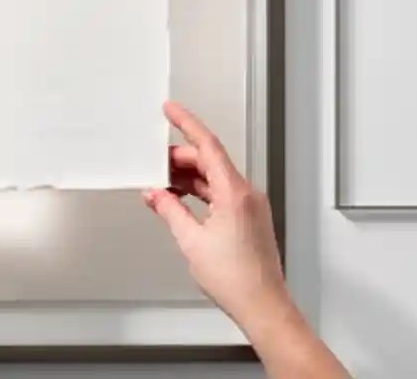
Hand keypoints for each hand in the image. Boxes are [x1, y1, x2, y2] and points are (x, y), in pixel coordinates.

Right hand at [144, 102, 348, 378]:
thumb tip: (156, 195)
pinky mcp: (249, 218)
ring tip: (162, 186)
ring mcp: (250, 206)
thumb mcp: (190, 241)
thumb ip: (170, 210)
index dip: (187, 124)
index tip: (171, 110)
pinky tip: (181, 201)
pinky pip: (221, 193)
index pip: (208, 145)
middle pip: (209, 161)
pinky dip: (200, 193)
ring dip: (188, 178)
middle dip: (179, 159)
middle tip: (154, 164)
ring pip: (215, 178)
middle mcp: (246, 194)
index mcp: (234, 192)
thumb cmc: (236, 279)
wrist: (262, 305)